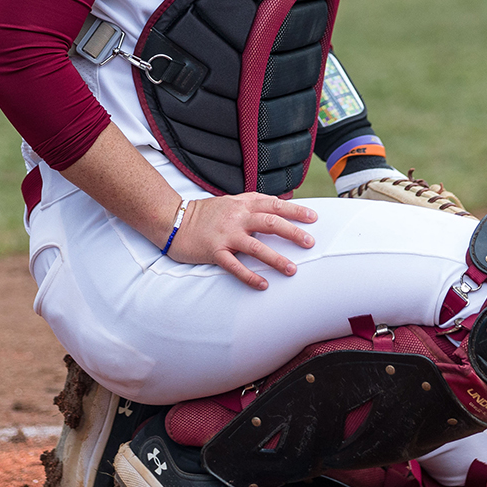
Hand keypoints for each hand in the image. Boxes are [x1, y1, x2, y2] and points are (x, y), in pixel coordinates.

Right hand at [169, 194, 317, 289]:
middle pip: (270, 223)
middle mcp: (236, 217)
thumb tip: (278, 206)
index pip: (274, 205)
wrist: (173, 220)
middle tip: (309, 243)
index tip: (313, 218)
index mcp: (242, 204)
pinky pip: (234, 266)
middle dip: (292, 232)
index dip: (295, 210)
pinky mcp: (214, 251)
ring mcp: (225, 235)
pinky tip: (263, 284)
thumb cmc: (205, 213)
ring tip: (292, 269)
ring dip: (275, 258)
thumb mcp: (231, 201)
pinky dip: (249, 275)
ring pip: (255, 246)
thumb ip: (253, 203)